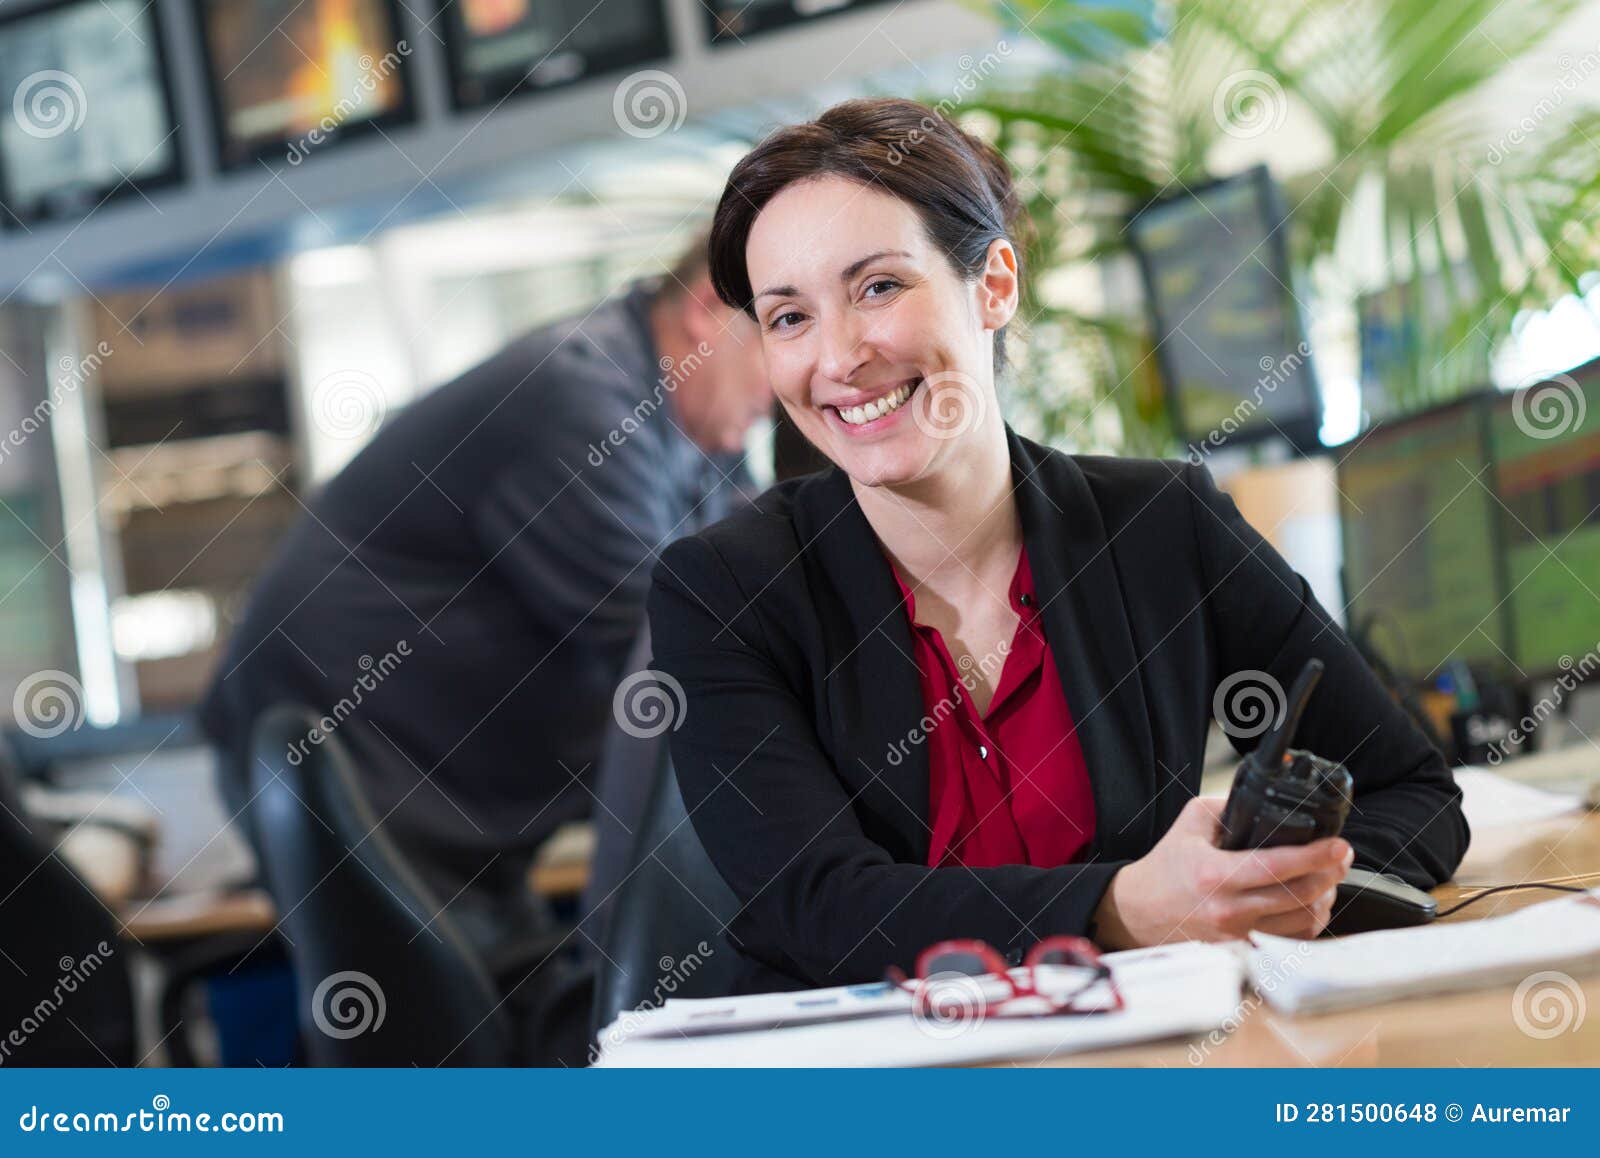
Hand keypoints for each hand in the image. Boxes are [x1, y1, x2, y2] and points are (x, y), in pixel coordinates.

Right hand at [1092, 796, 1352, 948]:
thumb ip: (1230, 806)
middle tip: (1341, 857)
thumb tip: (1272, 801)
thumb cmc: (1167, 866)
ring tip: (1328, 878)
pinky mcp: (1243, 950)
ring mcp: (1237, 935)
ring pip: (1304, 921)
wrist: (1139, 912)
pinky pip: (1292, 939)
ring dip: (1325, 897)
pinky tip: (1311, 902)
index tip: (1340, 845)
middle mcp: (1228, 909)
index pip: (1279, 866)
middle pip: (1301, 896)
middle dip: (1331, 874)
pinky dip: (1311, 920)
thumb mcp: (1191, 822)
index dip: (1317, 855)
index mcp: (1214, 874)